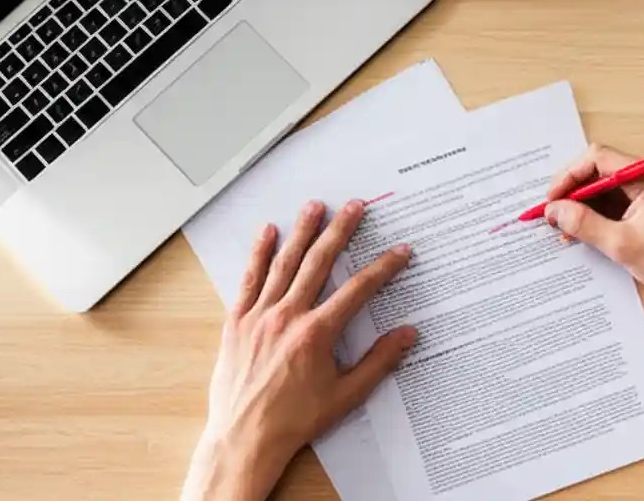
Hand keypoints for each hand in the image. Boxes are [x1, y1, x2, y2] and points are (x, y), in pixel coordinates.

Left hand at [182, 200, 416, 500]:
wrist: (245, 438)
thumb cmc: (295, 420)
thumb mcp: (346, 395)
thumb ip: (379, 361)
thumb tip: (406, 335)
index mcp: (317, 333)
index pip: (358, 289)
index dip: (383, 267)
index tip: (399, 251)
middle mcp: (287, 317)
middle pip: (319, 263)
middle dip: (340, 231)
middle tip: (355, 206)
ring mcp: (259, 316)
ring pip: (284, 264)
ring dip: (301, 232)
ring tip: (314, 206)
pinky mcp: (237, 322)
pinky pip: (249, 280)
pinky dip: (259, 254)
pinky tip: (267, 233)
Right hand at [544, 144, 643, 311]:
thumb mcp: (621, 245)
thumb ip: (584, 223)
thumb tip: (554, 210)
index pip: (597, 158)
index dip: (568, 176)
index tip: (552, 200)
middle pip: (600, 170)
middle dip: (574, 192)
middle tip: (554, 216)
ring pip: (607, 187)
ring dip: (585, 206)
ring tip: (566, 229)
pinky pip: (619, 201)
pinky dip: (600, 214)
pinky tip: (585, 232)